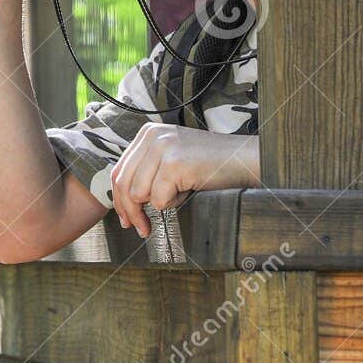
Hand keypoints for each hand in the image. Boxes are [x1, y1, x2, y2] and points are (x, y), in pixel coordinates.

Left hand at [109, 127, 259, 236]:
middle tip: (141, 229)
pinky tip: (188, 191)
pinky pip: (159, 198)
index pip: (119, 171)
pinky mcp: (174, 164)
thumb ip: (148, 170)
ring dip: (157, 205)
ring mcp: (162, 148)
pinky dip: (173, 203)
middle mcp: (152, 136)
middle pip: (123, 183)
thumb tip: (124, 200)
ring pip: (138, 193)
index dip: (120, 199)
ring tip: (178, 196)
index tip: (126, 219)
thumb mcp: (172, 158)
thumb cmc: (210, 164)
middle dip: (130, 211)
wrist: (244, 160)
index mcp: (147, 134)